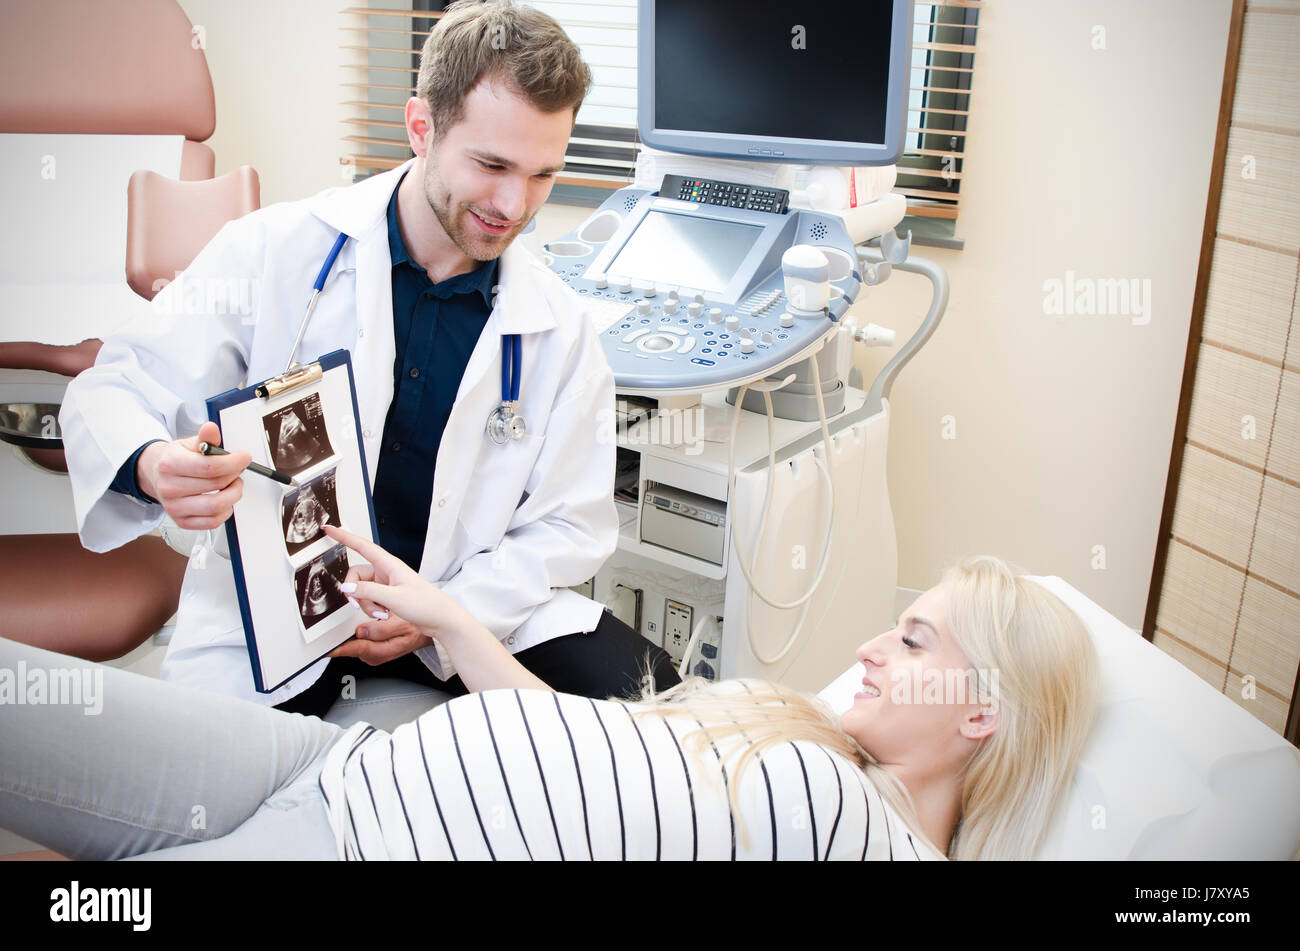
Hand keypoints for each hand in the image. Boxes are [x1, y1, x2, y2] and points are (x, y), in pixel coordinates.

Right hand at [137, 421, 248, 528]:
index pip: (210, 466)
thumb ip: (205, 438)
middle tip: (238, 469)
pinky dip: (226, 511)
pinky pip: (213, 522)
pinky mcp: (182, 521)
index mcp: (170, 465)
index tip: (244, 457)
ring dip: (233, 494)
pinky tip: (225, 499)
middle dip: (235, 475)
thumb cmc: (175, 459)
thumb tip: (211, 428)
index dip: (233, 462)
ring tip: (233, 484)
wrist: (156, 474)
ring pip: (216, 506)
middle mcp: (169, 488)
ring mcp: (174, 507)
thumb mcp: (189, 443)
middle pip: (216, 484)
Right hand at [323, 525, 475, 645]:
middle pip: (356, 576)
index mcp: (389, 564)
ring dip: (367, 605)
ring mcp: (386, 584)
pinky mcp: (387, 596)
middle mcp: (386, 572)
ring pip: (361, 591)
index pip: (362, 546)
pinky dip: (373, 609)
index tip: (329, 529)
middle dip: (356, 594)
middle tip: (361, 606)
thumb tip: (347, 589)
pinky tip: (386, 614)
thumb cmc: (426, 605)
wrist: (441, 619)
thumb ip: (368, 592)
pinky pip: (369, 600)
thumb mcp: (393, 598)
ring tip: (384, 613)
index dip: (344, 537)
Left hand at [328, 613, 428, 664]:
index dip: (339, 649)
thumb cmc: (417, 627)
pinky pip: (359, 644)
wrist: (428, 630)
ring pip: (354, 647)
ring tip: (346, 629)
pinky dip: (356, 637)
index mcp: (383, 650)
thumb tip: (360, 632)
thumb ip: (381, 630)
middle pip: (351, 650)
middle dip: (340, 642)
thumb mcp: (403, 624)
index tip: (326, 648)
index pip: (355, 650)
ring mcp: (374, 654)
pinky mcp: (373, 651)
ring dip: (348, 639)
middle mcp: (376, 655)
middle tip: (330, 634)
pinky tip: (357, 630)